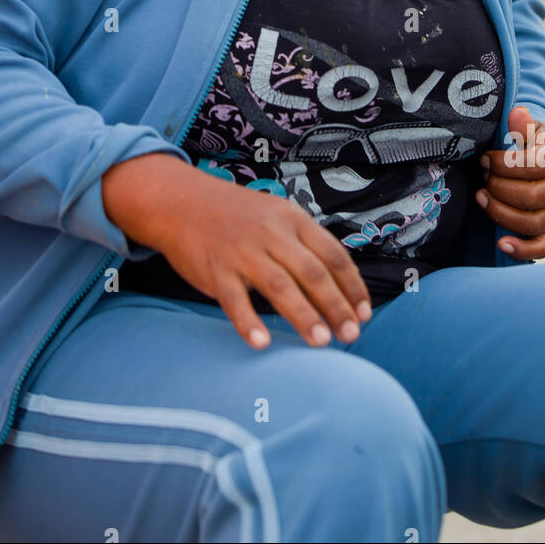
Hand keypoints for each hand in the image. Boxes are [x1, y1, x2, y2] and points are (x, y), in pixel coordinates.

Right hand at [153, 171, 371, 350]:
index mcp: (292, 219)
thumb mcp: (275, 215)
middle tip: (351, 336)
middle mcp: (271, 233)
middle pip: (312, 273)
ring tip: (321, 342)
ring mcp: (242, 251)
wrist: (180, 201)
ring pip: (279, 286)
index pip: (332, 254)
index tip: (364, 313)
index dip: (352, 286)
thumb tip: (335, 285)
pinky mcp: (215, 269)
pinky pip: (234, 299)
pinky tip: (262, 343)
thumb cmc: (234, 215)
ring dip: (303, 316)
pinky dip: (248, 322)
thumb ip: (302, 244)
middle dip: (336, 306)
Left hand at [475, 105, 544, 260]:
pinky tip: (501, 245)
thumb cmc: (527, 143)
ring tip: (480, 197)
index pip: (531, 166)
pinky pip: (541, 248)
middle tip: (482, 178)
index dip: (502, 165)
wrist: (539, 162)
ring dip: (499, 212)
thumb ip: (521, 125)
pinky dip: (521, 250)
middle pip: (529, 197)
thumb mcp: (525, 130)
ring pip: (530, 223)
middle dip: (497, 188)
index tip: (483, 159)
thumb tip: (518, 113)